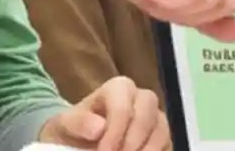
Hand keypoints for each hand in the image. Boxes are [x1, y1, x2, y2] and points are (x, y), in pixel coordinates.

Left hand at [38, 76, 168, 150]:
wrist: (78, 140)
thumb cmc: (74, 130)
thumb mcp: (66, 125)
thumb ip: (79, 123)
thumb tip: (99, 128)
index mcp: (118, 89)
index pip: (123, 105)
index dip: (116, 130)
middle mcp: (141, 97)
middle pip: (148, 112)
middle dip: (133, 139)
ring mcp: (154, 116)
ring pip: (162, 128)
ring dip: (147, 149)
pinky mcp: (161, 135)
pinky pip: (168, 144)